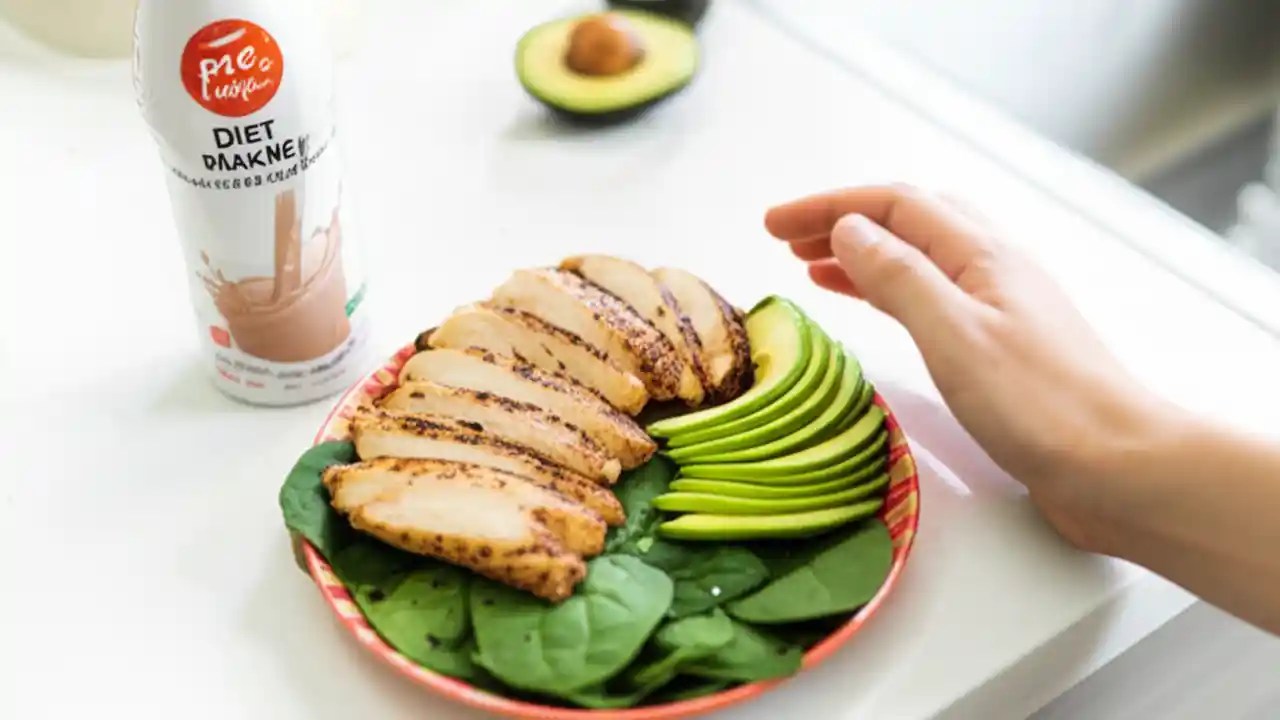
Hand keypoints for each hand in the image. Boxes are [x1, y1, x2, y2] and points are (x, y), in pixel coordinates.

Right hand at [764, 184, 1171, 549]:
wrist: (1119, 466)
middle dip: (843, 222)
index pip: (893, 205)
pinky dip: (890, 290)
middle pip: (907, 222)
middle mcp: (993, 268)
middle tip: (786, 240)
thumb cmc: (1042, 405)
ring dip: (863, 254)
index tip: (774, 224)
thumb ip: (898, 277)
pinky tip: (873, 307)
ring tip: (814, 266)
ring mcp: (1000, 306)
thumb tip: (850, 230)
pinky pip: (931, 296)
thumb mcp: (954, 334)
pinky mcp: (1002, 347)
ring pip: (919, 258)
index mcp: (982, 254)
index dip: (828, 206)